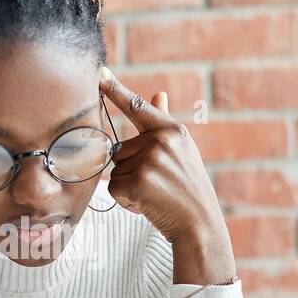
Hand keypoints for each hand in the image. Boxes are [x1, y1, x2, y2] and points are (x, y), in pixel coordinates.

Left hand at [98, 67, 224, 246]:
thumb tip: (158, 94)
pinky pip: (114, 187)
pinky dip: (124, 200)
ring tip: (155, 194)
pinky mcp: (139, 182)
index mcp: (172, 130)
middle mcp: (161, 141)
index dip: (114, 89)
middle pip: (119, 150)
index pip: (137, 106)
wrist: (199, 224)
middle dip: (131, 170)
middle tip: (158, 184)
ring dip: (128, 186)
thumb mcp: (181, 151)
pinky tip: (147, 203)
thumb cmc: (187, 189)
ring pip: (115, 170)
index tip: (98, 73)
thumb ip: (163, 124)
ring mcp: (150, 160)